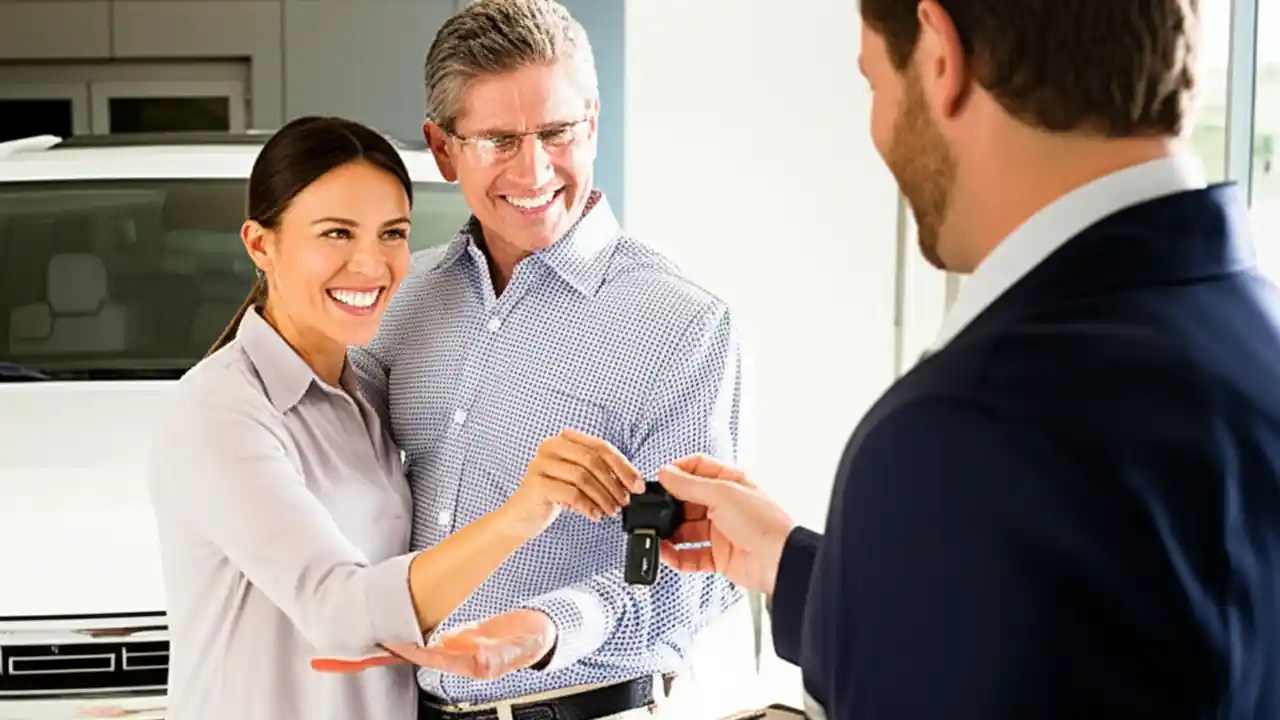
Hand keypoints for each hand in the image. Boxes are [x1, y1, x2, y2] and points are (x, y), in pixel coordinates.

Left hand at [382, 609, 556, 680]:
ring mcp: (467, 646)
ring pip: (434, 642)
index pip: (434, 658)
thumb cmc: (534, 642)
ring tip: (397, 620)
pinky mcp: (471, 634)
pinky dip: (431, 625)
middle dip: (407, 642)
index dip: (413, 650)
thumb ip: (499, 657)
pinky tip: (421, 617)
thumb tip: (480, 663)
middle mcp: (466, 656)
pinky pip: (444, 632)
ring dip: (417, 634)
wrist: (546, 632)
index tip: (395, 640)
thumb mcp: (519, 648)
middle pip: (429, 652)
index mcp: (474, 664)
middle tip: (386, 626)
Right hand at [499, 429, 644, 537]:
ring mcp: (540, 464)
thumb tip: (633, 482)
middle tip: (625, 500)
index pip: (600, 446)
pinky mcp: (536, 484)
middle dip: (614, 482)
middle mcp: (551, 447)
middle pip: (592, 459)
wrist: (520, 518)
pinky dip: (588, 506)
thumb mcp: (579, 480)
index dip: (623, 465)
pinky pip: (570, 493)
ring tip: (611, 511)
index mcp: (564, 440)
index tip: (637, 484)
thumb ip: (600, 474)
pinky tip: (595, 515)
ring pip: (583, 476)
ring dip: (603, 496)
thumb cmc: (553, 497)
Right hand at [657, 454, 793, 595]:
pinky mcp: (718, 557)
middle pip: (687, 501)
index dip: (678, 471)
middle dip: (669, 506)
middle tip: (654, 510)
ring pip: (686, 530)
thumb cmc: (764, 523)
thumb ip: (691, 485)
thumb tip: (666, 473)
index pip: (698, 469)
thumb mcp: (723, 494)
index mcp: (730, 483)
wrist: (779, 561)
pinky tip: (668, 554)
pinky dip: (677, 557)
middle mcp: (724, 506)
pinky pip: (691, 556)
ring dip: (670, 533)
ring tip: (657, 535)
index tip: (661, 478)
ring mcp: (720, 532)